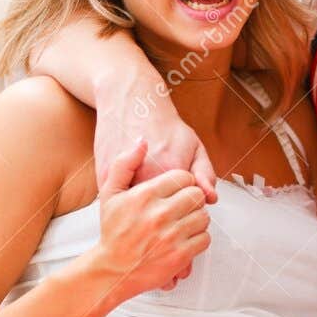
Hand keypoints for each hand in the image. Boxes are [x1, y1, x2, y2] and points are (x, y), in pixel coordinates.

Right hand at [93, 78, 216, 202]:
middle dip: (171, 204)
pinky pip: (124, 208)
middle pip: (167, 211)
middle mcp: (145, 178)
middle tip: (167, 183)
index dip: (189, 195)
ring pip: (144, 213)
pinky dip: (131, 204)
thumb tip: (211, 198)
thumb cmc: (163, 125)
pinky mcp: (105, 184)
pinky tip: (136, 189)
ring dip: (150, 208)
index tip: (184, 184)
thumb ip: (205, 173)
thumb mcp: (193, 145)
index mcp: (171, 170)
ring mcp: (123, 182)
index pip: (190, 203)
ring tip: (152, 186)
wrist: (130, 102)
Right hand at [93, 137, 210, 299]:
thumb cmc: (113, 231)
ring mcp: (170, 236)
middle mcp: (158, 214)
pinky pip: (204, 239)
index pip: (184, 177)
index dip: (184, 182)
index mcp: (144, 195)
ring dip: (197, 218)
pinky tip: (184, 237)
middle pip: (196, 195)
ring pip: (203, 216)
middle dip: (192, 199)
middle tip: (183, 206)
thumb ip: (124, 163)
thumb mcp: (110, 193)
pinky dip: (198, 238)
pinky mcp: (179, 256)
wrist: (112, 270)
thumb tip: (141, 140)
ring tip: (183, 221)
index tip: (178, 189)